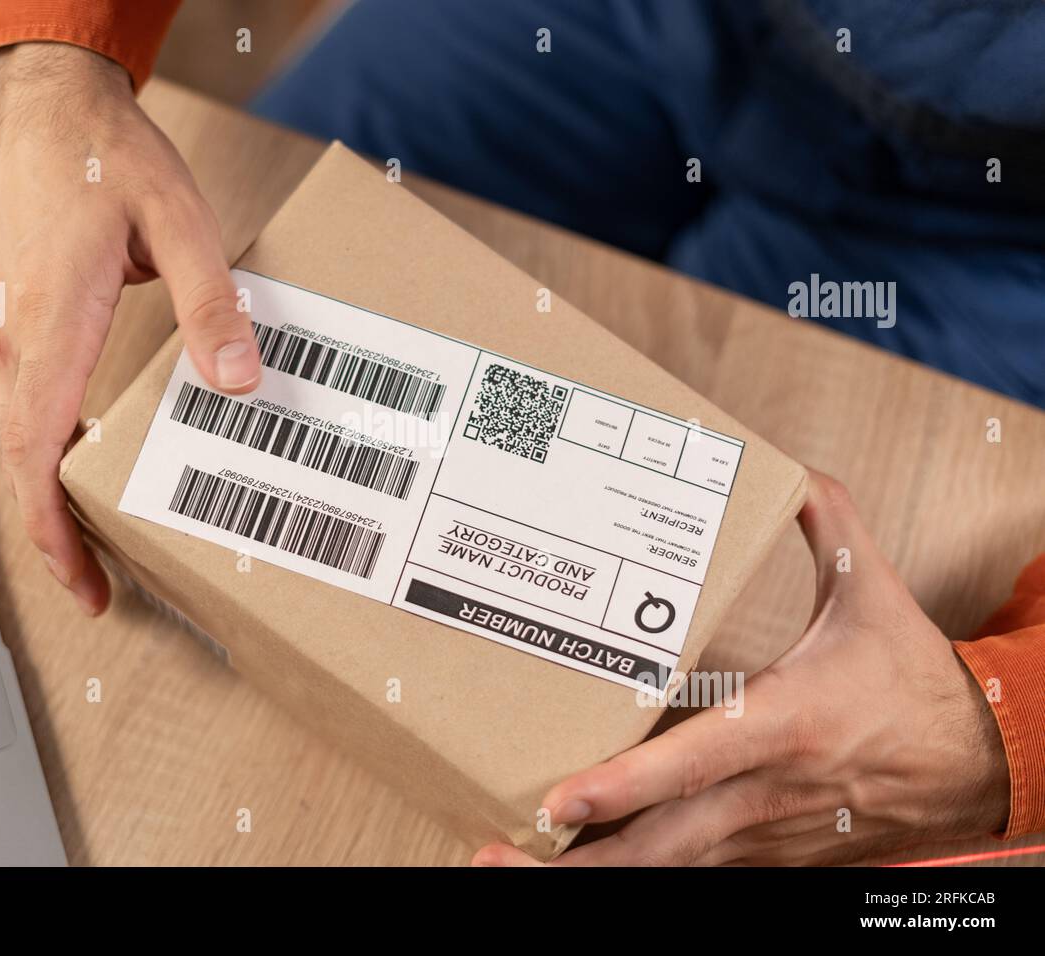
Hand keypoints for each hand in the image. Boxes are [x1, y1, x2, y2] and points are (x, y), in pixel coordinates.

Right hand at [0, 43, 259, 614]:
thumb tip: (238, 381)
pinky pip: (18, 402)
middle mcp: (13, 335)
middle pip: (19, 461)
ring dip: (43, 496)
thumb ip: (211, 305)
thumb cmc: (103, 156)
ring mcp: (4, 326)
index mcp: (50, 323)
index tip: (83, 582)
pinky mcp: (12, 316)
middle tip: (97, 586)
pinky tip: (72, 464)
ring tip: (87, 541)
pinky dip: (39, 451)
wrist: (47, 106)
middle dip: (53, 534)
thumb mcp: (178, 222)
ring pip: (13, 436)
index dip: (56, 530)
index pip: (37, 454)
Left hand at [475, 471, 1009, 865]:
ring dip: (593, 875)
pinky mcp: (767, 853)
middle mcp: (763, 791)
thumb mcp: (874, 593)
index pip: (692, 763)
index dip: (624, 786)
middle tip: (495, 856)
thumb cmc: (917, 683)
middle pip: (659, 846)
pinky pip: (691, 868)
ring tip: (508, 867)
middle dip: (576, 863)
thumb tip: (783, 464)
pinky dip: (636, 868)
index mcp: (783, 724)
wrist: (982, 766)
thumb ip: (826, 521)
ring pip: (668, 869)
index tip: (559, 801)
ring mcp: (763, 834)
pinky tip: (580, 863)